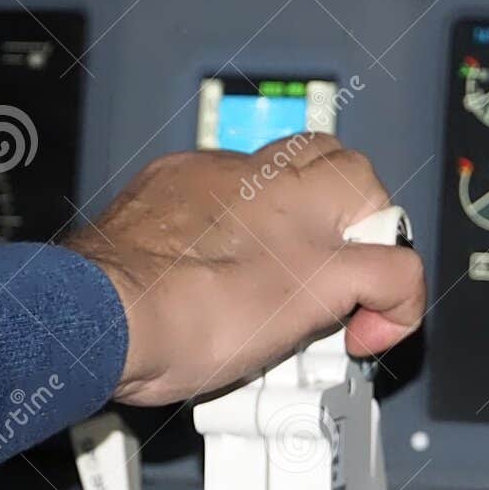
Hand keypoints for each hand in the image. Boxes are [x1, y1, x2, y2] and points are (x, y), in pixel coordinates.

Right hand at [67, 135, 425, 407]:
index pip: (251, 171)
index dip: (268, 205)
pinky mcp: (323, 272)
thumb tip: (145, 291)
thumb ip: (145, 260)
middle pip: (317, 155)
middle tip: (316, 252)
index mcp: (188, 180)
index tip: (255, 248)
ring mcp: (290, 220)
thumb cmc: (91, 300)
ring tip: (343, 287)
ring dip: (362, 233)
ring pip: (364, 188)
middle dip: (328, 196)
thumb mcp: (116, 259)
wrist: (102, 312)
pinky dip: (397, 304)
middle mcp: (243, 183)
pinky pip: (396, 272)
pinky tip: (373, 334)